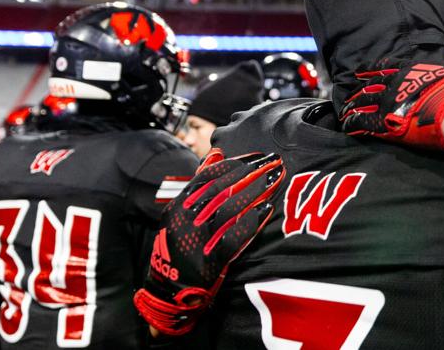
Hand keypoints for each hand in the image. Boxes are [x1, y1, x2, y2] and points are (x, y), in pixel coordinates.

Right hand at [134, 149, 284, 335]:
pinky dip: (251, 221)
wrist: (168, 290)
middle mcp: (186, 220)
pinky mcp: (210, 260)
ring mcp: (198, 240)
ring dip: (255, 191)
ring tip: (275, 179)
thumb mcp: (180, 213)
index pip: (209, 177)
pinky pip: (234, 236)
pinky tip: (267, 209)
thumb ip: (198, 185)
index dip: (235, 164)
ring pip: (229, 208)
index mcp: (179, 206)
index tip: (257, 155)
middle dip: (251, 172)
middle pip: (222, 189)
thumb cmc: (179, 246)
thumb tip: (217, 154)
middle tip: (273, 161)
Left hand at [340, 62, 443, 149]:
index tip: (358, 73)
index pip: (382, 67)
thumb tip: (443, 73)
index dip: (368, 70)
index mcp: (408, 70)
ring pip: (362, 104)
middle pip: (369, 87)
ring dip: (352, 108)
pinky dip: (353, 124)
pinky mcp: (387, 122)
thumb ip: (435, 72)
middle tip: (349, 98)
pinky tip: (348, 127)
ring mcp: (388, 102)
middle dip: (357, 93)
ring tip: (345, 113)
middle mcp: (394, 83)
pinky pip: (363, 122)